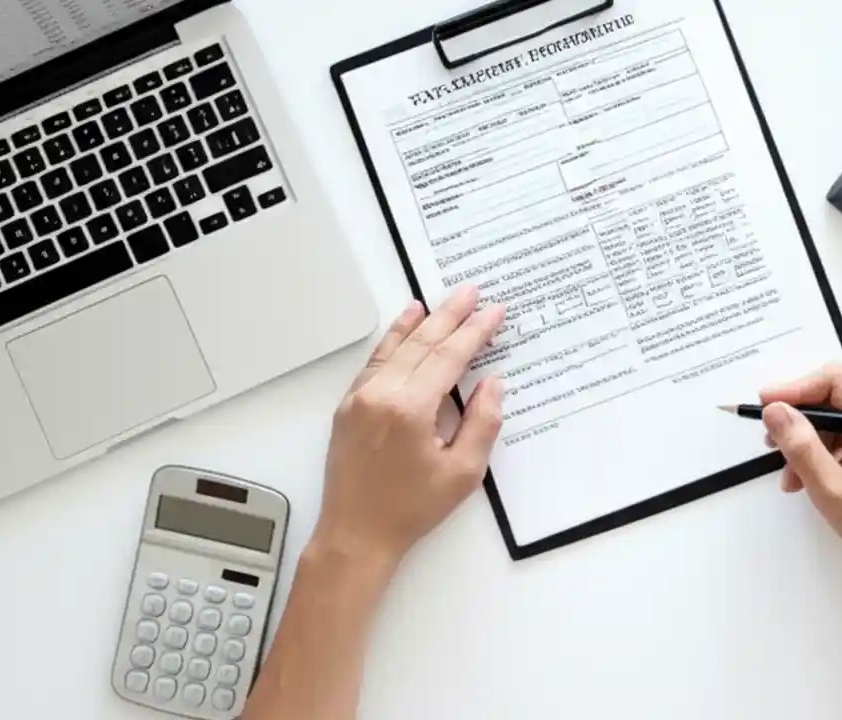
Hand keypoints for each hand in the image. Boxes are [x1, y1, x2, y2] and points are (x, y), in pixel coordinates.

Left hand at [311, 285, 505, 573]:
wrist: (356, 535)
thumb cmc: (409, 510)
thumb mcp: (462, 473)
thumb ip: (482, 423)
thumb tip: (492, 385)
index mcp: (410, 408)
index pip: (449, 357)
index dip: (475, 332)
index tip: (493, 312)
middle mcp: (380, 394)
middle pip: (422, 343)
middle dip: (451, 316)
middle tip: (471, 292)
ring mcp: (359, 398)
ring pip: (395, 347)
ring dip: (420, 322)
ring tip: (439, 301)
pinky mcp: (348, 407)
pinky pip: (375, 362)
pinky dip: (392, 340)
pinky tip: (404, 327)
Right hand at [760, 364, 841, 572]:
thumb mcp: (831, 488)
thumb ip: (801, 447)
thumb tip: (773, 410)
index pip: (837, 380)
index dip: (797, 388)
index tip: (765, 406)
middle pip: (835, 395)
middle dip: (800, 418)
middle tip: (770, 442)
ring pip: (837, 415)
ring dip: (808, 440)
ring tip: (789, 475)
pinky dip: (823, 450)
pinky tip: (805, 477)